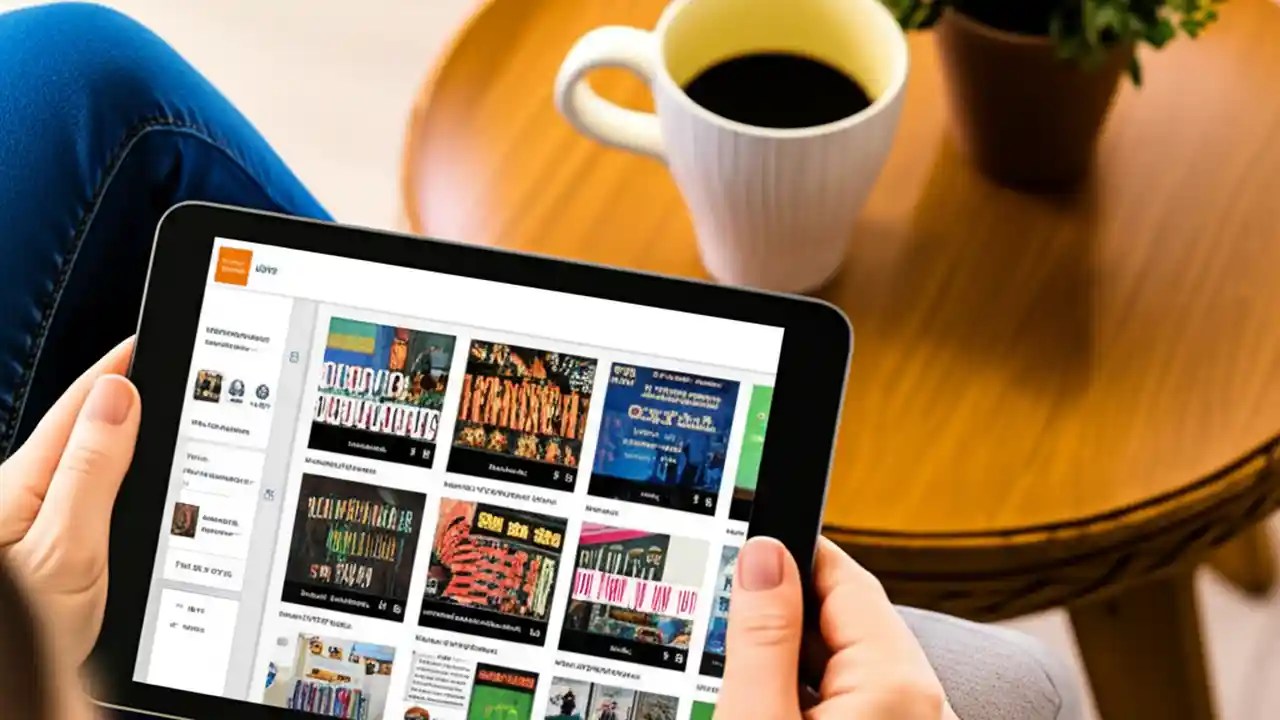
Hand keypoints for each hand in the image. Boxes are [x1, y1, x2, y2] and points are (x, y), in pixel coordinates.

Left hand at [0, 338, 139, 666]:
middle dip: (124, 397)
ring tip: (159, 413)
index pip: (82, 406)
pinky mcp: (42, 558)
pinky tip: (132, 487)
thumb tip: (118, 396)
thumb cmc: (21, 638)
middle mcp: (20, 501)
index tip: (153, 337)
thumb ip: (91, 470)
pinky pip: (85, 502)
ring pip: (85, 468)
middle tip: (167, 367)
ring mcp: (29, 529)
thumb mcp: (65, 550)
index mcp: (21, 487)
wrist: (4, 698)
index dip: (121, 367)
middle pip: (82, 431)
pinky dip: (116, 484)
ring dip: (121, 440)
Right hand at [718, 536, 957, 719]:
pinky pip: (864, 707)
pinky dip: (821, 705)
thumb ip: (763, 638)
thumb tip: (764, 556)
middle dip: (788, 625)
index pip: (846, 578)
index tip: (740, 555)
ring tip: (751, 697)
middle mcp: (927, 705)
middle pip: (849, 626)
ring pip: (853, 672)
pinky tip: (782, 717)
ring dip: (800, 673)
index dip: (787, 558)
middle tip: (727, 643)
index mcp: (898, 684)